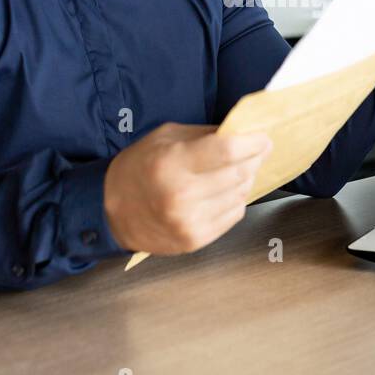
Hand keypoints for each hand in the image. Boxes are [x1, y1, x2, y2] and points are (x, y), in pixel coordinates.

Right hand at [104, 123, 272, 254]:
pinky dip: (234, 200)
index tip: (263, 138)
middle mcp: (180, 195)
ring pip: (241, 194)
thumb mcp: (167, 137)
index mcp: (171, 163)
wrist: (111, 211)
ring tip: (235, 170)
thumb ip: (206, 135)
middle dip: (254, 159)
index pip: (228, 151)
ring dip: (245, 180)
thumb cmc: (140, 168)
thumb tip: (245, 133)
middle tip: (256, 150)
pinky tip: (222, 192)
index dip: (253, 143)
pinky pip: (234, 215)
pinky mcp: (194, 240)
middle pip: (239, 173)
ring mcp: (188, 221)